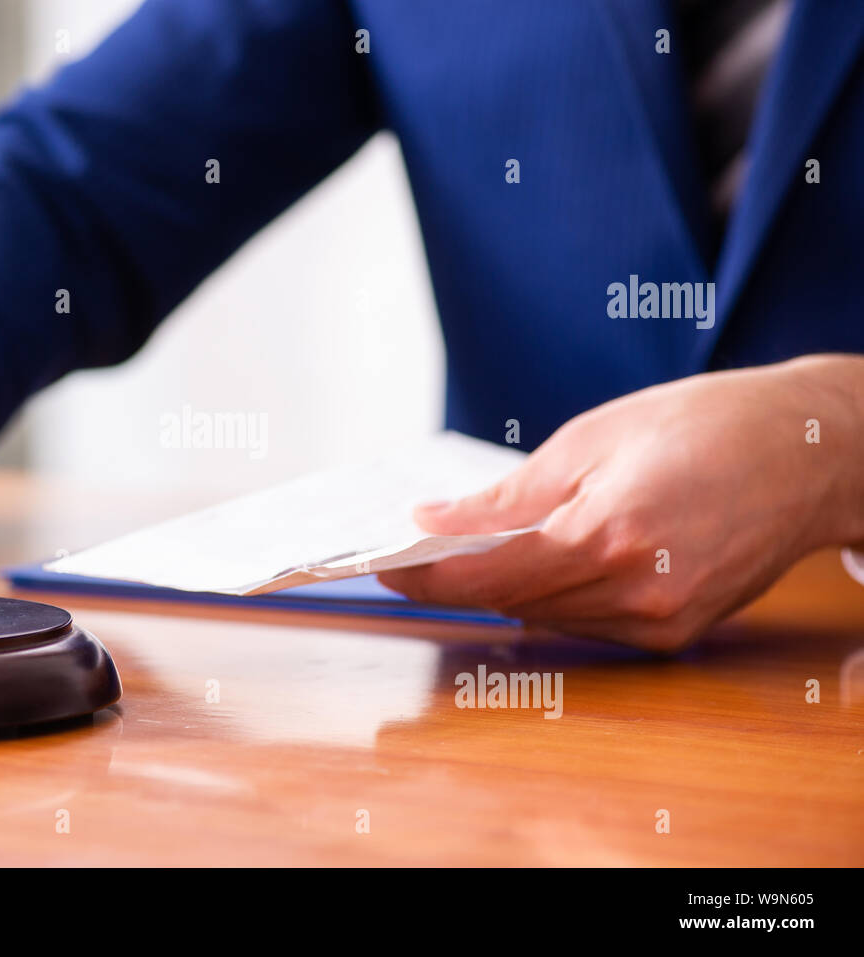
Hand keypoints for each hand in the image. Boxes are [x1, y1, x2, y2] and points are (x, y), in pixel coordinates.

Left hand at [378, 356, 863, 651]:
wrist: (809, 452)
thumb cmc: (704, 424)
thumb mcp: (590, 441)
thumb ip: (506, 499)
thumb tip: (432, 522)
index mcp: (610, 532)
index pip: (489, 576)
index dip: (426, 574)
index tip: (381, 563)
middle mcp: (638, 590)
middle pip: (512, 601)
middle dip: (458, 576)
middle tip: (416, 546)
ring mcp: (662, 620)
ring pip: (546, 617)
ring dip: (505, 587)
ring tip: (473, 548)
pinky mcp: (676, 632)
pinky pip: (587, 623)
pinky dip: (553, 596)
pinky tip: (543, 561)